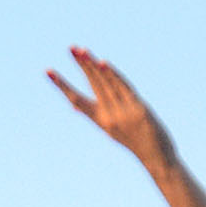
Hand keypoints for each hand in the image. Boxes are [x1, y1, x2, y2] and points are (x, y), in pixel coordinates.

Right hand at [46, 45, 178, 176]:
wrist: (157, 159)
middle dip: (81, 65)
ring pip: (105, 83)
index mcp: (100, 121)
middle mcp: (108, 116)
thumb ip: (96, 115)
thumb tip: (75, 108)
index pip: (76, 99)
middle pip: (92, 85)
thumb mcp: (112, 130)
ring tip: (82, 50)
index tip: (48, 71)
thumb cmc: (136, 142)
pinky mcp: (137, 109)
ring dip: (93, 65)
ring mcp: (122, 112)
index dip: (62, 85)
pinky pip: (123, 87)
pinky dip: (112, 74)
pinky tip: (102, 63)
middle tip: (71, 48)